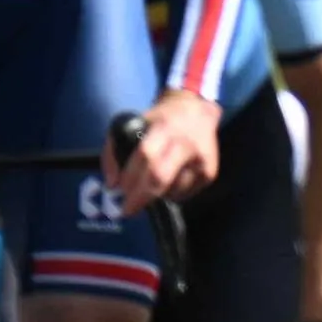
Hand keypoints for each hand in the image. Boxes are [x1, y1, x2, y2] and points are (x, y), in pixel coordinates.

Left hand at [109, 87, 220, 213]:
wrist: (196, 111)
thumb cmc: (158, 120)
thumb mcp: (130, 124)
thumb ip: (114, 150)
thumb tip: (112, 184)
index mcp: (164, 128)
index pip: (146, 156)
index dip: (131, 177)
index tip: (117, 192)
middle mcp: (185, 145)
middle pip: (160, 177)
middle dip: (140, 198)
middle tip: (127, 210)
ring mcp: (200, 160)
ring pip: (172, 190)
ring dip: (155, 196)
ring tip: (147, 188)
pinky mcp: (210, 173)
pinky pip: (185, 193)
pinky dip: (170, 194)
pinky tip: (166, 184)